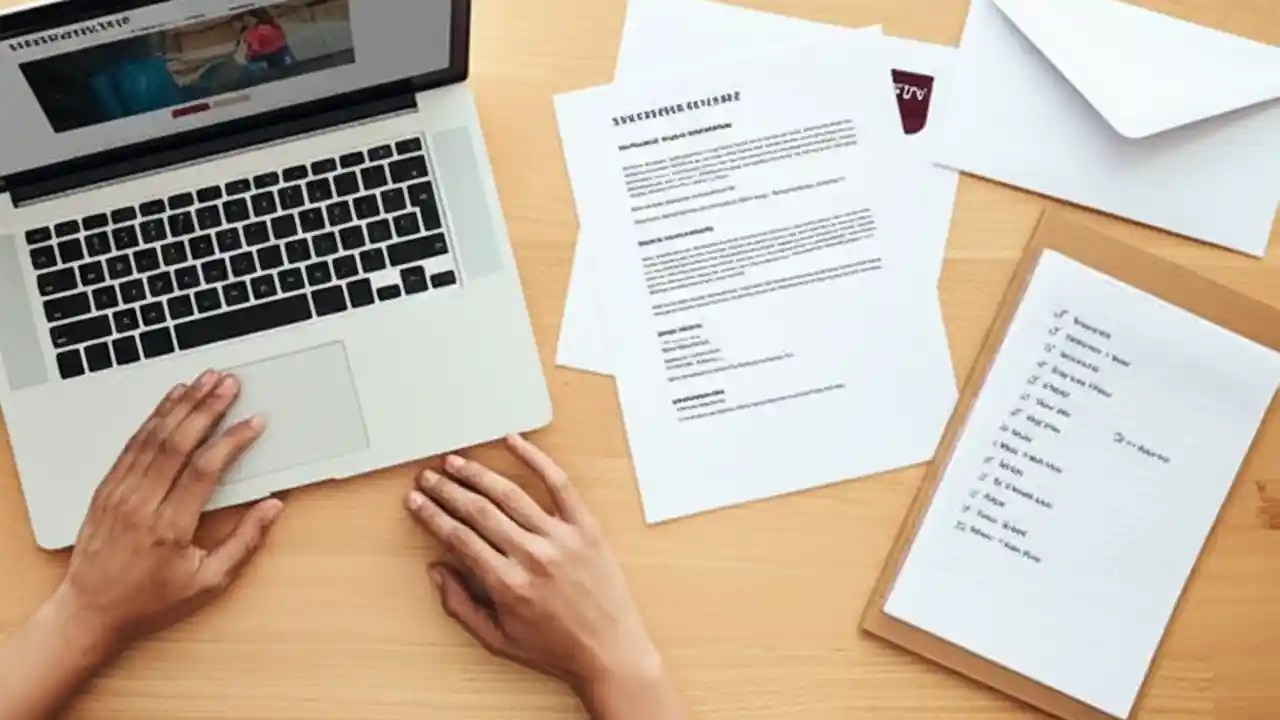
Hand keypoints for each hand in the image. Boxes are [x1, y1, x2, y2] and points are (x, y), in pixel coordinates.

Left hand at [52, 370, 283, 652]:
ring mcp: (118, 493)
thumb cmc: (149, 600)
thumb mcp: (207, 581)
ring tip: (204, 381)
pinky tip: (169, 402)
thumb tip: (272, 507)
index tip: (253, 422)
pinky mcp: (105, 489)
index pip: (204, 469)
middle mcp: (140, 503)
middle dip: (207, 407)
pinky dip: (152, 418)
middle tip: (229, 383)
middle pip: (177, 442)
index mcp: (168, 526)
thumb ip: (245, 542)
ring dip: (181, 404)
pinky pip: (130, 444)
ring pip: (152, 436)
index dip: (232, 440)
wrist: (89, 612)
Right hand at [405, 435, 685, 719]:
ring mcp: (560, 538)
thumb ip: (461, 606)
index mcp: (507, 584)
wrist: (610, 651)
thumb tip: (437, 570)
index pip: (458, 537)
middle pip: (477, 510)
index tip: (416, 502)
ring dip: (477, 474)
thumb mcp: (498, 640)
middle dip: (446, 490)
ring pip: (509, 494)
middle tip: (428, 477)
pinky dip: (536, 459)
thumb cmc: (556, 649)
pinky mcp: (586, 527)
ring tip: (456, 462)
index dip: (431, 515)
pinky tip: (514, 443)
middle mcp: (531, 556)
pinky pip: (560, 484)